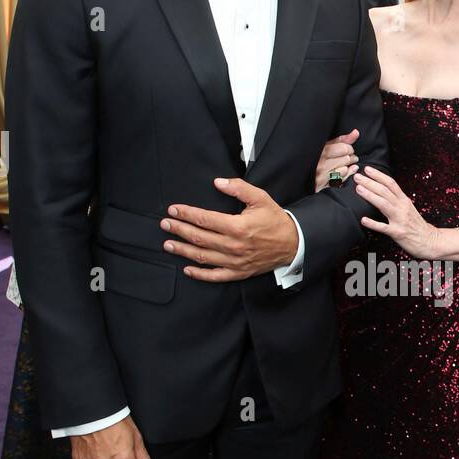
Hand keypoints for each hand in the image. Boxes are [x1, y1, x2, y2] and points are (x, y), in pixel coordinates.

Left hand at [160, 178, 298, 280]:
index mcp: (238, 227)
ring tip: (168, 244)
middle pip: (199, 238)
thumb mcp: (260, 198)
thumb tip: (218, 182)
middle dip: (179, 230)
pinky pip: (215, 276)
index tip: (173, 210)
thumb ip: (239, 188)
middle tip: (165, 224)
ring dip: (183, 250)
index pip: (205, 219)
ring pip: (203, 257)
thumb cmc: (275, 220)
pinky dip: (200, 274)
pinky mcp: (239, 272)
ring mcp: (235, 261)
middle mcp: (234, 246)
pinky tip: (187, 270)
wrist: (293, 244)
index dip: (186, 214)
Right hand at [315, 127, 358, 191]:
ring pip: (345, 170)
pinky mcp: (323, 187)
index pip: (344, 148)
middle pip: (346, 159)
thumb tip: (356, 132)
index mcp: (321, 152)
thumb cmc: (316, 158)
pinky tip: (342, 173)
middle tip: (349, 158)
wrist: (300, 175)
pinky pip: (341, 181)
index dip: (349, 148)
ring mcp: (322, 177)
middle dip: (351, 157)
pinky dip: (345, 177)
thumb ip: (342, 140)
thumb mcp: (326, 146)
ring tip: (345, 165)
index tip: (348, 150)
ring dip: (348, 167)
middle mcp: (320, 164)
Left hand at [353, 165, 440, 258]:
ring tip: (358, 189)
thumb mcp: (408, 208)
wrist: (429, 240)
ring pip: (384, 204)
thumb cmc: (416, 225)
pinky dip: (373, 223)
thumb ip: (396, 200)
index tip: (367, 169)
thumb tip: (382, 191)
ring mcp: (400, 220)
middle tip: (357, 176)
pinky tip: (363, 220)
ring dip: (370, 195)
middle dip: (370, 182)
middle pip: (385, 191)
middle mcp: (402, 207)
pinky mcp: (398, 233)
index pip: (391, 183)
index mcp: (404, 200)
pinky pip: (384, 227)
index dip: (379, 175)